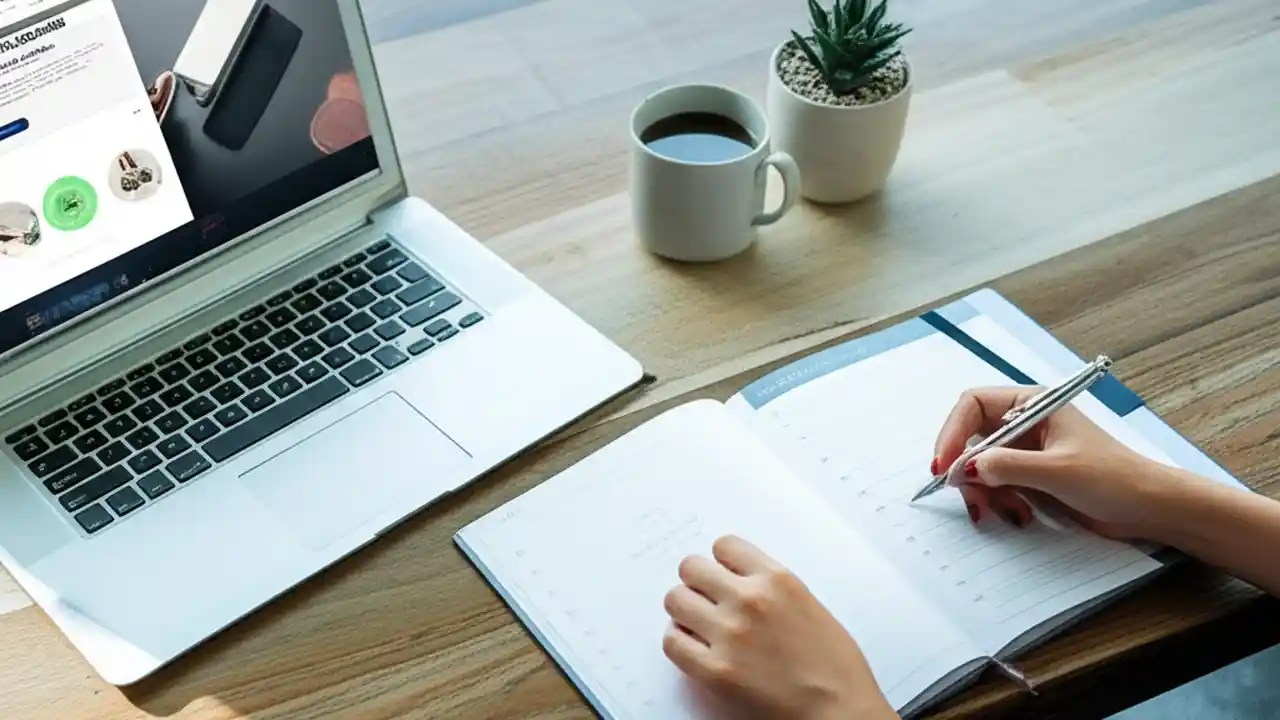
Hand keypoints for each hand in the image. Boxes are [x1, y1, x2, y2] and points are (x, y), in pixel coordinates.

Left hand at [663, 536, 896, 719]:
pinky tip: (697, 649)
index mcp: (777, 580)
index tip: (722, 574)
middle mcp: (749, 600)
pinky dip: (679, 643)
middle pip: (691, 568)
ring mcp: (729, 634)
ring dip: (684, 611)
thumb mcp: (809, 605)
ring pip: (675, 600)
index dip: (720, 562)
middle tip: (705, 599)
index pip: (724, 545)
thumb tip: (737, 581)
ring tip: (699, 625)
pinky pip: (672, 642)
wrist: (840, 712)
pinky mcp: (714, 670)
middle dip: (696, 583)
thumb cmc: (834, 667)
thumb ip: (771, 588)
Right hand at [933, 386, 1189, 539]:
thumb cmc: (1113, 478)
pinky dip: (998, 502)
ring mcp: (1027, 451)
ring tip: (1008, 511)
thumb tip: (964, 468)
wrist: (1149, 509)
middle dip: (968, 470)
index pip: (974, 405)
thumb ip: (1007, 466)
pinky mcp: (1030, 477)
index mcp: (1033, 404)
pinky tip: (1020, 515)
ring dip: (985, 492)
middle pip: (971, 438)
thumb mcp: (1057, 470)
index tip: (945, 465)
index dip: (952, 432)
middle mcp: (1024, 423)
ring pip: (980, 466)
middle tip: (972, 497)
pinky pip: (996, 486)